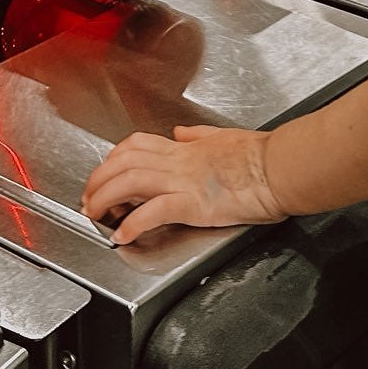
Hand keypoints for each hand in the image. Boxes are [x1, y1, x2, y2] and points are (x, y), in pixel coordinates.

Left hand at [82, 125, 288, 245]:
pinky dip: (132, 223)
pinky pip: (153, 211)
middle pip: (124, 162)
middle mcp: (179, 161)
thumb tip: (181, 133)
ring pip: (130, 181)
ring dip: (106, 198)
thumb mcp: (223, 136)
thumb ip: (198, 136)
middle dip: (99, 179)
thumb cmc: (260, 155)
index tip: (104, 171)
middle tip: (88, 198)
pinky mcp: (192, 203)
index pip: (136, 145)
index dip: (113, 157)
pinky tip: (121, 235)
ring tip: (94, 214)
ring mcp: (184, 181)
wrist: (279, 168)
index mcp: (185, 149)